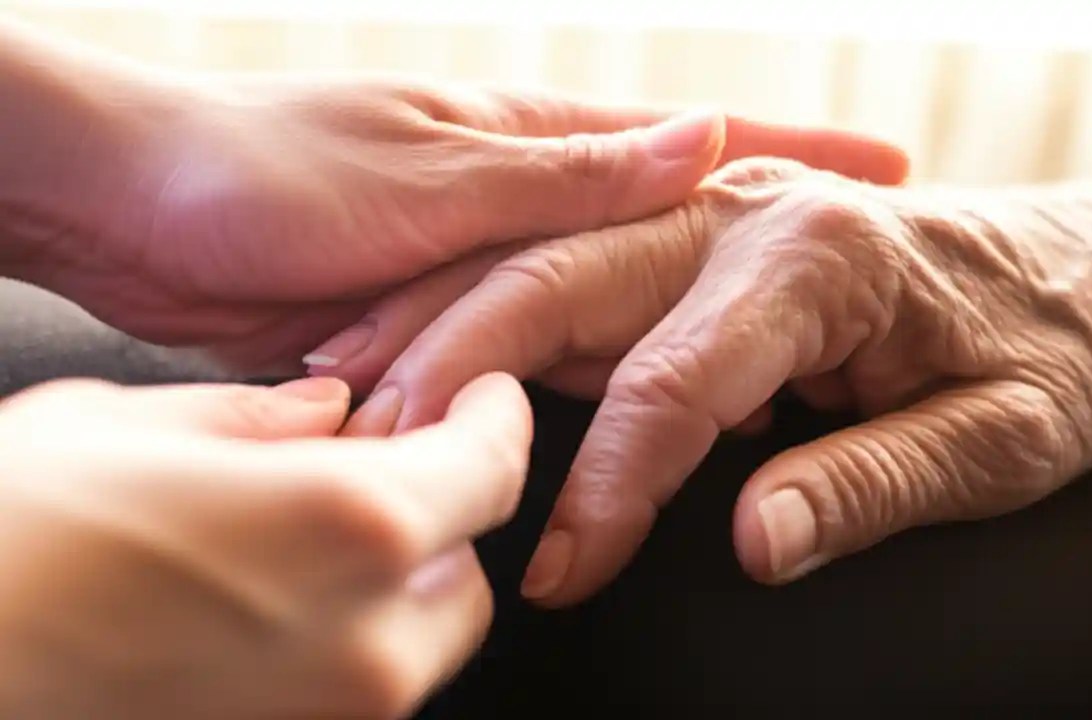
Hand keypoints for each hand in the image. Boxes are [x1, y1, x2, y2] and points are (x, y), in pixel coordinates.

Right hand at [0, 373, 530, 718]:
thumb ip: (252, 419)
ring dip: (385, 594)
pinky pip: (350, 696)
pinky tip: (252, 613)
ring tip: (291, 553)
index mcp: (348, 525)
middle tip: (366, 482)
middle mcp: (364, 641)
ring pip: (414, 646)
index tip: (486, 399)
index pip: (492, 469)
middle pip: (463, 574)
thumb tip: (317, 412)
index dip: (496, 422)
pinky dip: (334, 650)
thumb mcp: (120, 429)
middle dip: (434, 522)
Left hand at [7, 54, 905, 370]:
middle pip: (678, 235)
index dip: (805, 147)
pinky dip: (582, 387)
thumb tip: (703, 145)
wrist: (139, 212)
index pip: (706, 143)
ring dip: (679, 337)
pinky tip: (630, 409)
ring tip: (777, 373)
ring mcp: (497, 264)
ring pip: (607, 314)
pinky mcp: (448, 323)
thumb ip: (572, 177)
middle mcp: (536, 204)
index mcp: (544, 148)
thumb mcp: (440, 171)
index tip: (901, 166)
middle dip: (767, 237)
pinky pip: (534, 365)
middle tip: (863, 288)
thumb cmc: (274, 168)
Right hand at [333, 158, 1091, 605]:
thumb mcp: (1004, 435)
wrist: (1082, 275)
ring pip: (541, 258)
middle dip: (462, 378)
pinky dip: (481, 308)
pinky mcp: (692, 233)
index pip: (674, 384)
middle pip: (563, 284)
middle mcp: (744, 211)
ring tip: (358, 400)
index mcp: (820, 255)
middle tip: (389, 465)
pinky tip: (421, 355)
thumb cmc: (1051, 352)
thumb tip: (754, 539)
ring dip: (444, 330)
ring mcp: (709, 211)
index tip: (562, 575)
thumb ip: (875, 482)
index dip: (607, 491)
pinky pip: (564, 261)